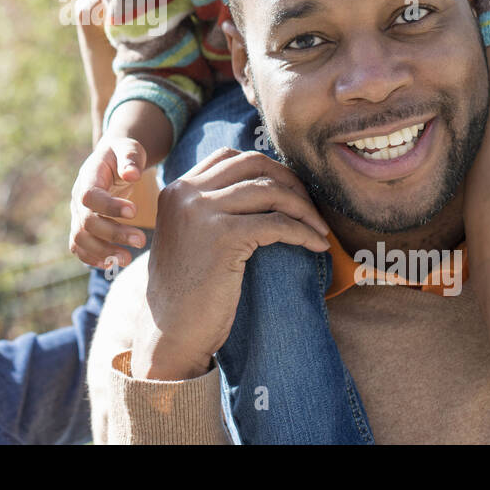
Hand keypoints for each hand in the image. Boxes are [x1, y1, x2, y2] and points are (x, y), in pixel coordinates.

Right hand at [70, 134, 149, 268]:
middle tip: (141, 240)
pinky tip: (113, 264)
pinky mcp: (82, 226)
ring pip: (80, 239)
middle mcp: (77, 198)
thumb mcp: (129, 148)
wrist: (111, 161)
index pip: (90, 196)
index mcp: (88, 177)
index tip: (134, 212)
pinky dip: (93, 258)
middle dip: (113, 234)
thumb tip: (132, 175)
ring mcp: (77, 214)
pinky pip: (79, 247)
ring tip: (128, 259)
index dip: (109, 207)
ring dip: (103, 252)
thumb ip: (130, 159)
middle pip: (86, 222)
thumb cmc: (122, 154)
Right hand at [130, 148, 330, 380]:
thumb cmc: (187, 291)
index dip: (267, 169)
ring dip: (304, 208)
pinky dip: (304, 233)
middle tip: (312, 207)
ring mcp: (202, 212)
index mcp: (177, 189)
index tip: (290, 191)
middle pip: (253, 164)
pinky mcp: (223, 237)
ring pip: (270, 191)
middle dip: (291, 181)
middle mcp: (186, 193)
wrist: (169, 332)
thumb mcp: (190, 236)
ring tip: (321, 229)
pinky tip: (318, 246)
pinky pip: (277, 224)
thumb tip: (263, 189)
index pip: (230, 157)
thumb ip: (211, 208)